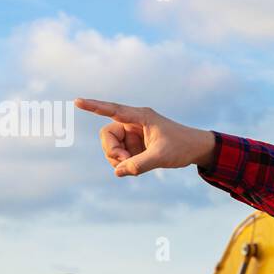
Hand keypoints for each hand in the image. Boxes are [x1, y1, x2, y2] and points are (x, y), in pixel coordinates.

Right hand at [75, 98, 216, 176]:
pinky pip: (120, 155)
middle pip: (107, 135)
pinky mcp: (135, 145)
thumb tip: (118, 172)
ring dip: (118, 159)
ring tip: (133, 166)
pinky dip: (124, 163)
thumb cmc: (182, 146)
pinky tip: (135, 167)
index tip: (77, 101)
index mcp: (140, 117)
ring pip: (112, 147)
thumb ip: (139, 164)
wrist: (196, 149)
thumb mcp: (161, 157)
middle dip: (112, 151)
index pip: (112, 110)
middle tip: (125, 162)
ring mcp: (133, 134)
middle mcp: (133, 123)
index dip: (94, 107)